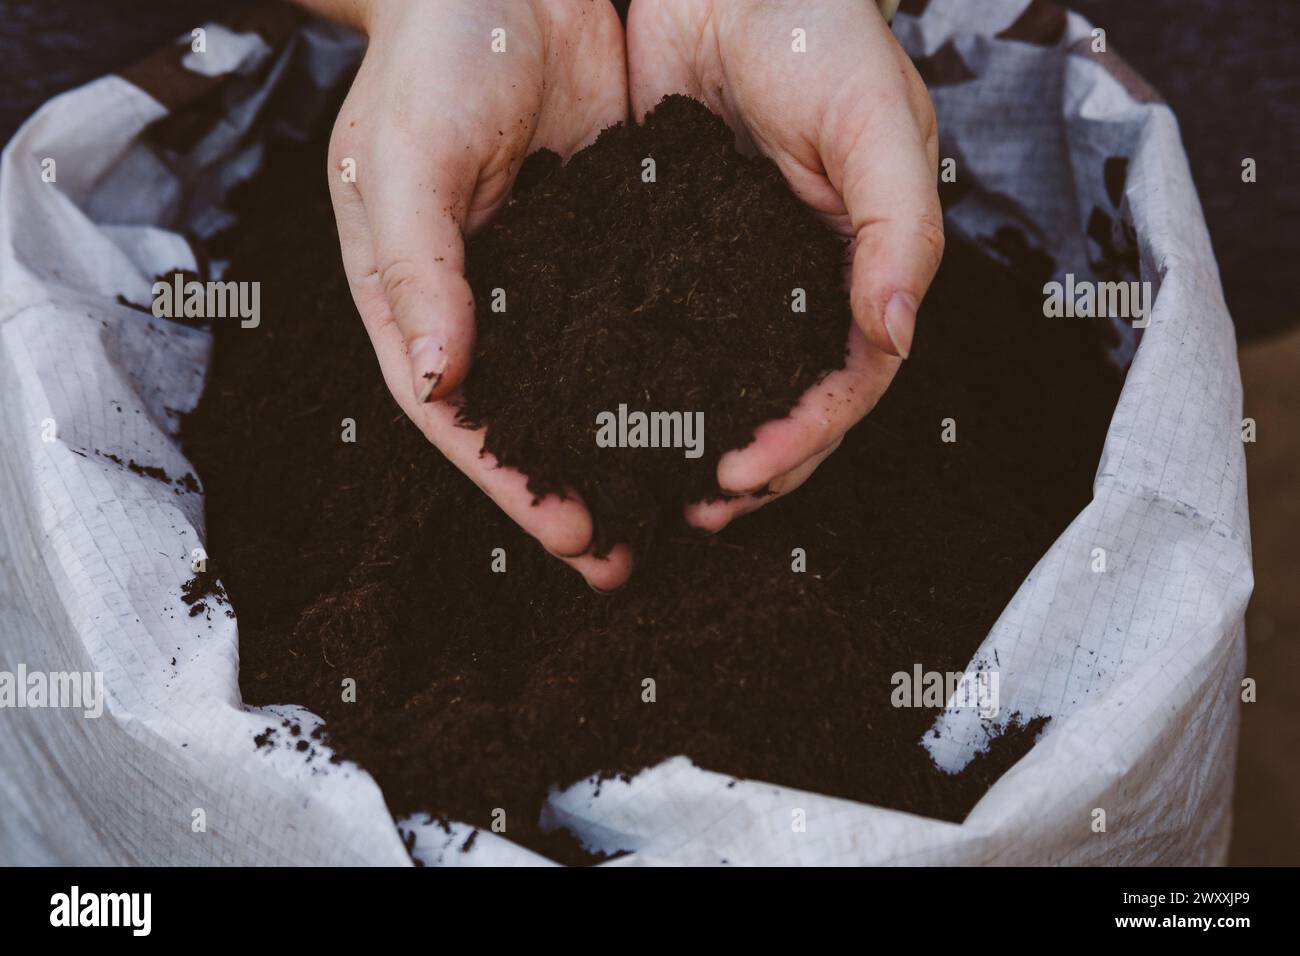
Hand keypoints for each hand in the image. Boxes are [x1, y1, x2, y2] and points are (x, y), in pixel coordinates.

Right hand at [317, 0, 632, 587]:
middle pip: (527, 422)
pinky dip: (664, 374)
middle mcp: (484, 306)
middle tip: (625, 565)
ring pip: (587, 387)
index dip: (512, 482)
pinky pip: (636, 322)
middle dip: (573, 494)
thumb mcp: (406, 156)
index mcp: (415, 300)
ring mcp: (550, 279)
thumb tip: (438, 378)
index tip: (572, 536)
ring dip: (625, 454)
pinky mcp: (607, 242)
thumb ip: (419, 265)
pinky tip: (708, 414)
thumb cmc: (432, 56)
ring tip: (675, 516)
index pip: (458, 418)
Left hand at [626, 0, 943, 530]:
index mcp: (865, 267)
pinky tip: (608, 411)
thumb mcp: (875, 121)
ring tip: (654, 488)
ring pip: (724, 381)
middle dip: (754, 462)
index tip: (747, 473)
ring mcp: (736, 274)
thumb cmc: (820, 30)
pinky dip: (645, 376)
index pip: (850, 379)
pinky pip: (663, 327)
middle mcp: (802, 285)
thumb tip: (898, 336)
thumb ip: (897, 228)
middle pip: (788, 400)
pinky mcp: (673, 250)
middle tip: (699, 510)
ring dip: (697, 438)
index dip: (807, 435)